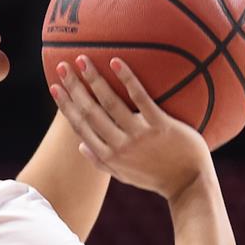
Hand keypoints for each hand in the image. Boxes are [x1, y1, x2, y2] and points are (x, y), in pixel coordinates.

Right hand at [49, 55, 210, 200]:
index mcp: (108, 156)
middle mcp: (120, 146)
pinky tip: (116, 62)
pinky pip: (141, 99)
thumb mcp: (124, 175)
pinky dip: (128, 79)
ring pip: (110, 103)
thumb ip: (101, 162)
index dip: (66, 105)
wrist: (189, 185)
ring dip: (93, 79)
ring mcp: (140, 136)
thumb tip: (80, 146)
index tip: (54, 87)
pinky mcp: (161, 126)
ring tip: (82, 59)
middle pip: (90, 111)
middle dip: (73, 87)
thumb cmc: (156, 177)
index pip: (80, 126)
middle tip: (62, 65)